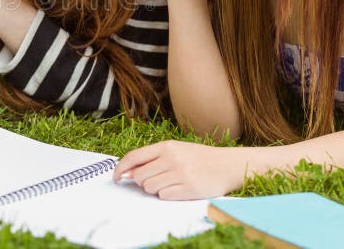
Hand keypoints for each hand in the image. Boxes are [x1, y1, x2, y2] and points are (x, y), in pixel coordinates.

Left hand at [113, 141, 243, 199]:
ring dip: (155, 189)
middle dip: (143, 182)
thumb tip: (129, 173)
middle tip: (157, 179)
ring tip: (171, 183)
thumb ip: (153, 159)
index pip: (134, 157)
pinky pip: (164, 196)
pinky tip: (179, 189)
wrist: (227, 165)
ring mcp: (180, 174)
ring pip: (150, 188)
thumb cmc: (199, 158)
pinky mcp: (189, 189)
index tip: (116, 177)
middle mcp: (172, 159)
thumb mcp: (176, 150)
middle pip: (140, 176)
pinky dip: (167, 195)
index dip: (120, 168)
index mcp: (166, 146)